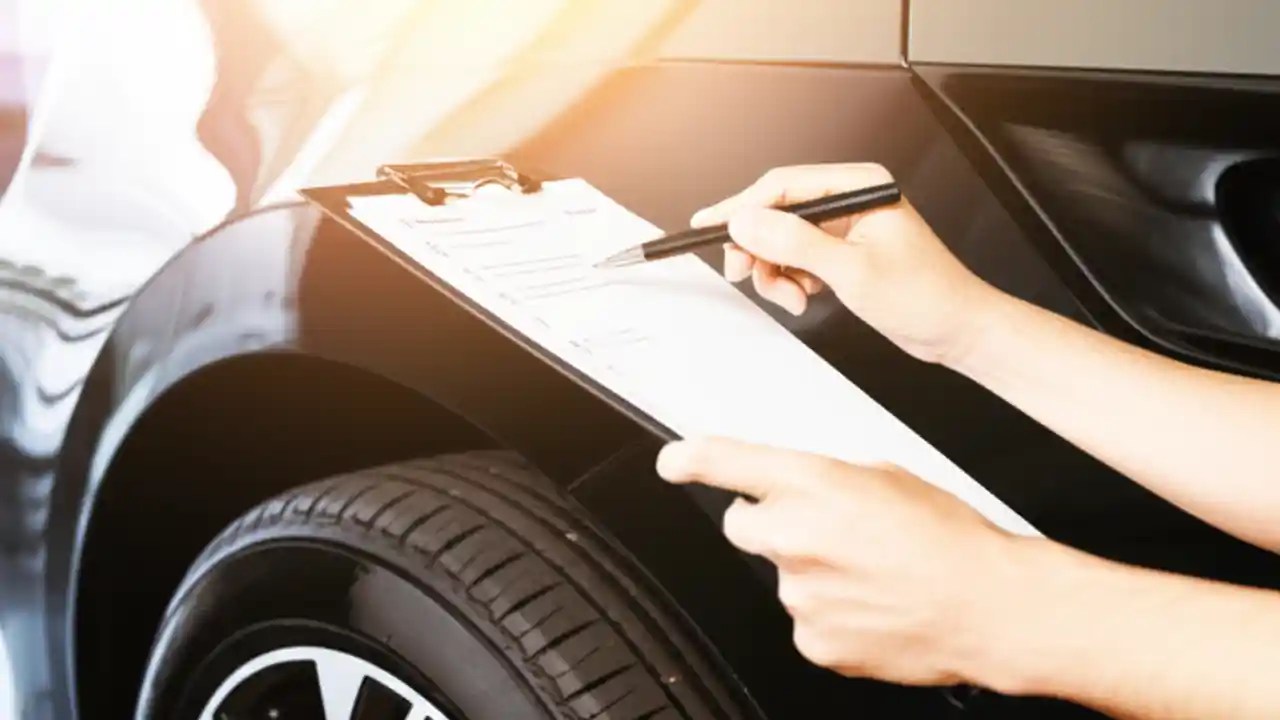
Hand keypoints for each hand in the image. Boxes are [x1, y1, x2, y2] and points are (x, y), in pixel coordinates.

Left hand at [656, 436, 1025, 685]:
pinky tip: (870, 604)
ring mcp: (800, 594)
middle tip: (821, 530)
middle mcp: (796, 536)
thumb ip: (829, 478)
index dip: (690, 459)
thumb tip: (805, 487)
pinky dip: (830, 612)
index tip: (675, 461)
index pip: (727, 463)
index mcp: (815, 484)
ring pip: (784, 575)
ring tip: (871, 573)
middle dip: (769, 522)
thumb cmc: (952, 540)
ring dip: (813, 571)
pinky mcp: (813, 640)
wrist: (991, 607)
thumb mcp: (888, 476)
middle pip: (743, 525)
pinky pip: (805, 620)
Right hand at [693, 163, 1002, 363]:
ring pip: (782, 241)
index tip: (710, 224)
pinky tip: (806, 298)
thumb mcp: (852, 270)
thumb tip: (748, 222)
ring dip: (776, 272)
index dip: (741, 206)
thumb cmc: (927, 296)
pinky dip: (790, 282)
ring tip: (793, 297)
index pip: (783, 186)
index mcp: (860, 186)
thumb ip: (796, 243)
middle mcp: (850, 200)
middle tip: (745, 273)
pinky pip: (795, 260)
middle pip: (777, 213)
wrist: (956, 329)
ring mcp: (844, 228)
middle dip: (759, 248)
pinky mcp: (841, 253)